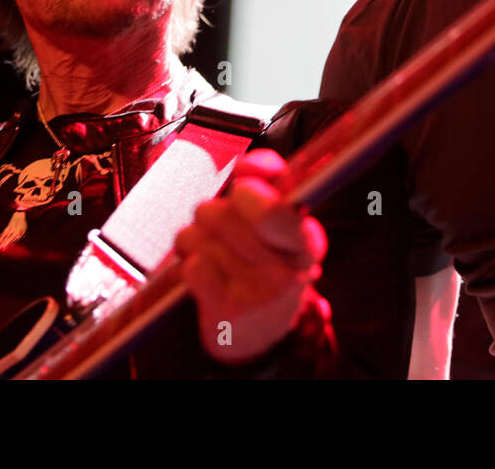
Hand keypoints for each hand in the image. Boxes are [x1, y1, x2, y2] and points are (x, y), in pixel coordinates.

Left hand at [172, 150, 327, 363]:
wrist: (261, 330)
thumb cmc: (266, 259)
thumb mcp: (282, 223)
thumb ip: (270, 179)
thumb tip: (248, 164)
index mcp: (305, 243)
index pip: (275, 212)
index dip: (249, 194)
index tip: (241, 191)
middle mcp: (285, 271)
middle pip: (220, 214)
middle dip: (212, 212)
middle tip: (221, 226)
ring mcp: (255, 295)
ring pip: (197, 235)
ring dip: (196, 237)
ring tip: (212, 251)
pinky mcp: (226, 312)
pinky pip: (190, 265)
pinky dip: (189, 263)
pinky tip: (204, 272)